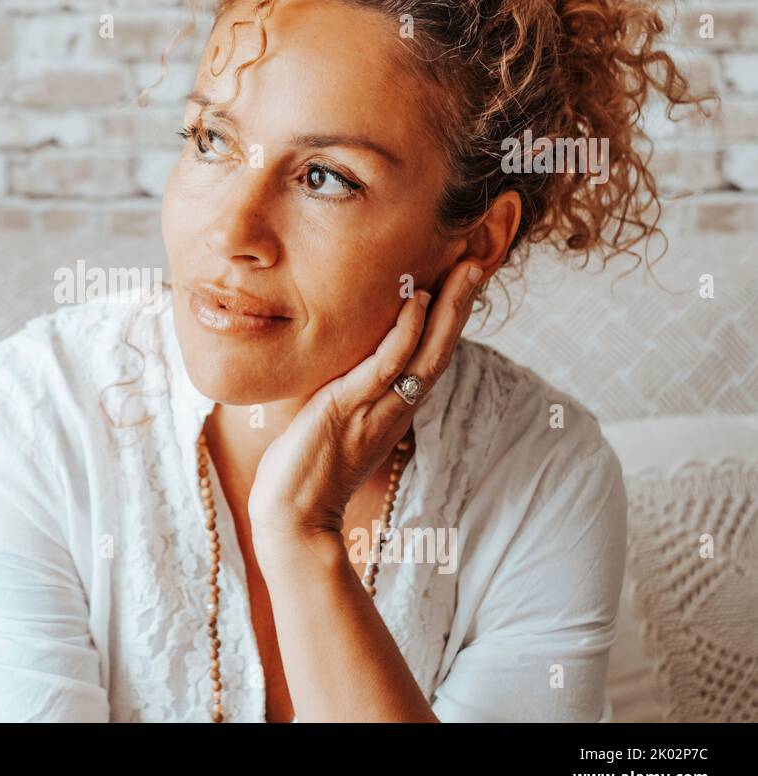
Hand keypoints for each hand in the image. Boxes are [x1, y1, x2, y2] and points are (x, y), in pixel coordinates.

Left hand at [247, 260, 483, 549]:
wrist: (294, 515)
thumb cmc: (306, 468)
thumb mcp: (332, 416)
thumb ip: (345, 387)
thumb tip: (339, 359)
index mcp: (393, 406)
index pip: (429, 354)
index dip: (449, 317)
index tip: (463, 278)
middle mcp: (395, 405)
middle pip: (440, 348)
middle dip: (461, 304)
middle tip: (481, 261)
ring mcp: (376, 407)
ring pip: (425, 352)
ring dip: (447, 310)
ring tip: (466, 269)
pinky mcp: (350, 409)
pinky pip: (386, 366)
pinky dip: (404, 334)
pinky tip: (415, 302)